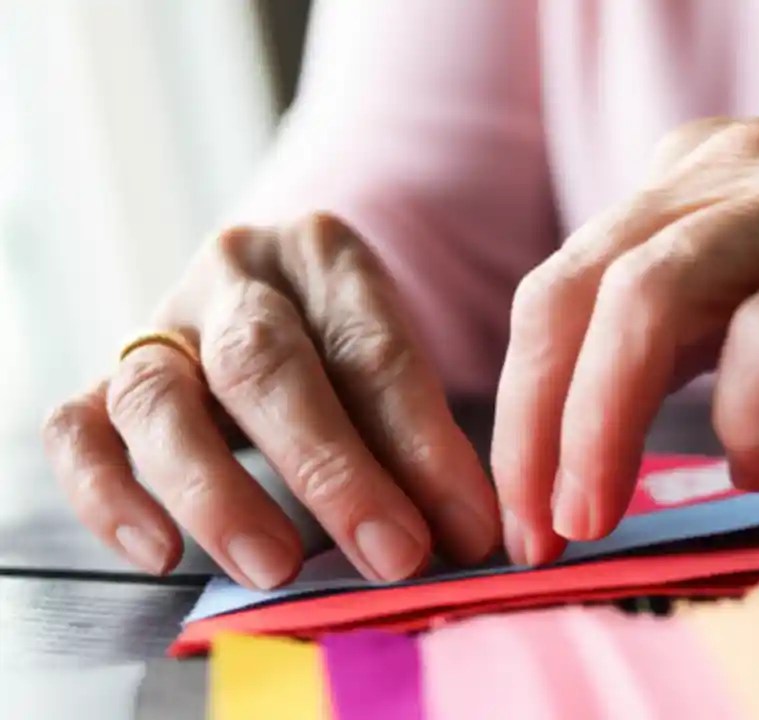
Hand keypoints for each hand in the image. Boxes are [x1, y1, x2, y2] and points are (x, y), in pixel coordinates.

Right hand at [42, 214, 498, 587]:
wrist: (271, 298)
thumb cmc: (347, 345)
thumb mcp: (393, 361)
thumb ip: (418, 438)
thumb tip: (462, 536)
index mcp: (324, 255)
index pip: (373, 349)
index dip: (423, 446)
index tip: (466, 528)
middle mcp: (233, 277)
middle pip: (265, 365)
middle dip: (334, 471)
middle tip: (393, 556)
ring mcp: (158, 326)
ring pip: (159, 399)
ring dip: (219, 494)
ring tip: (276, 570)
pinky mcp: (101, 382)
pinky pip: (77, 433)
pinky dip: (109, 497)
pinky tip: (160, 554)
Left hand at [492, 47, 758, 563]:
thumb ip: (687, 320)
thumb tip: (596, 414)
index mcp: (685, 183)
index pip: (561, 290)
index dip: (521, 403)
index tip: (522, 503)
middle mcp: (728, 176)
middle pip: (581, 292)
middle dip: (540, 421)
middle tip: (542, 525)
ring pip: (655, 297)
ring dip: (607, 417)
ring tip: (604, 508)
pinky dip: (749, 405)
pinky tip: (753, 463)